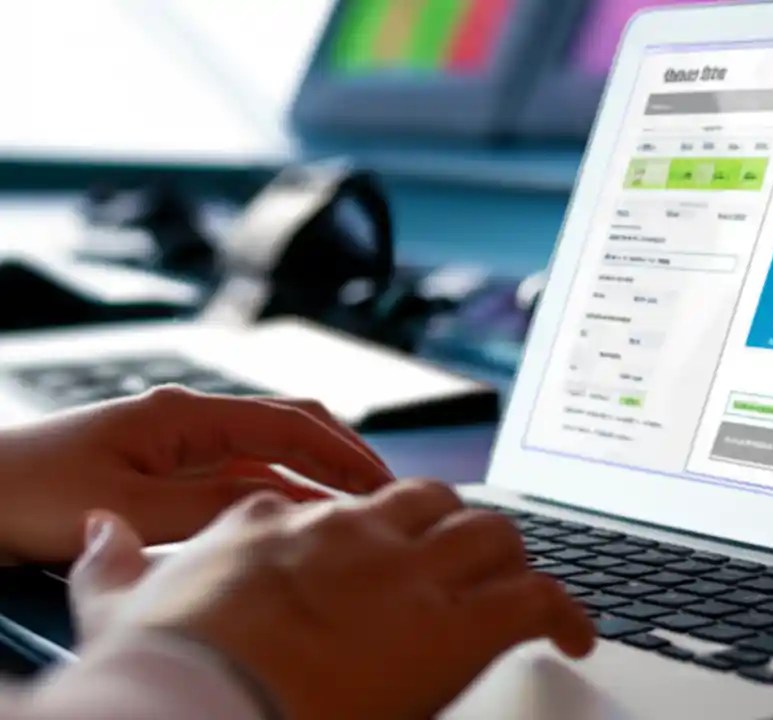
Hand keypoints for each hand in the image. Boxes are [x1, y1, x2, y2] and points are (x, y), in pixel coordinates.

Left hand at [0, 385, 392, 561]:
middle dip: (342, 454)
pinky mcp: (160, 468)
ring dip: (312, 474)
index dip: (344, 453)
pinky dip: (277, 489)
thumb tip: (283, 502)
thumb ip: (212, 505)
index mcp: (184, 414)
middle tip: (386, 490)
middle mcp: (186, 420)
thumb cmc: (28, 492)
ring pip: (265, 452)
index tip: (384, 481)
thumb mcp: (131, 506)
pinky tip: (292, 516)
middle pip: (288, 425)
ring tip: (353, 507)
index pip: (288, 423)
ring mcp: (174, 442)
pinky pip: (236, 473)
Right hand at [69, 482, 595, 719]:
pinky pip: (538, 599)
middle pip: (435, 504)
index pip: (352, 503)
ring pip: (492, 535)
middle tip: (465, 566)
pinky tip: (575, 636)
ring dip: (509, 562)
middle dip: (454, 530)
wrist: (197, 704)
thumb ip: (115, 567)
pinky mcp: (460, 626)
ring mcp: (414, 574)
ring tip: (519, 593)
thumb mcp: (118, 606)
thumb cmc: (160, 668)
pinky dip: (567, 613)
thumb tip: (102, 532)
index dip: (382, 525)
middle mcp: (359, 535)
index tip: (389, 544)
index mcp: (288, 528)